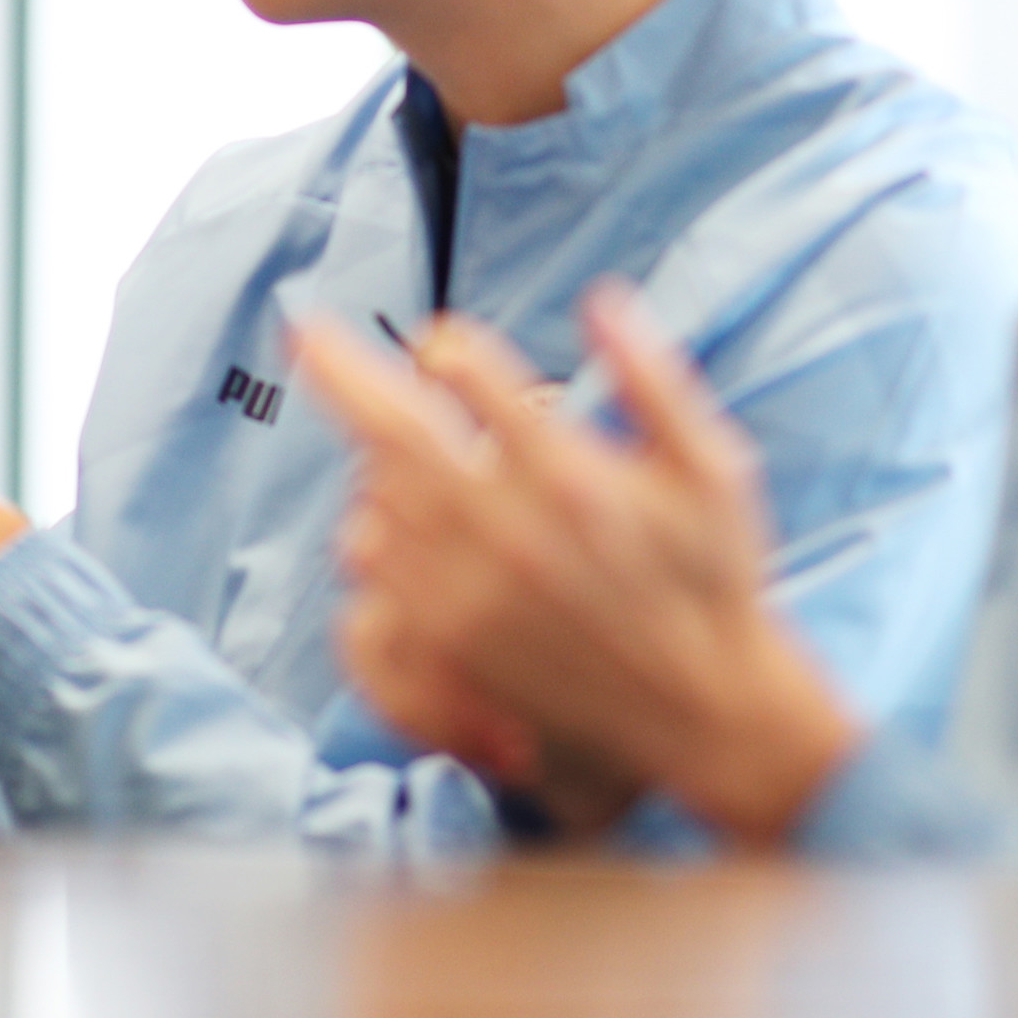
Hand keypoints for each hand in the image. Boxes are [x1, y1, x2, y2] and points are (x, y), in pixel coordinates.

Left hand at [296, 287, 859, 848]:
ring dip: (369, 459)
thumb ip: (655, 379)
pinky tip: (386, 521)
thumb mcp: (713, 470)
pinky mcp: (450, 647)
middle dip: (343, 371)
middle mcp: (508, 534)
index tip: (436, 340)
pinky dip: (372, 534)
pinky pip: (375, 577)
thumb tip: (602, 300)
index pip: (473, 378)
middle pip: (395, 431)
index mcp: (569, 477)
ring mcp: (469, 595)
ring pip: (377, 502)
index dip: (444, 347)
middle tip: (303, 328)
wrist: (705, 717)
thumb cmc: (714, 583)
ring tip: (384, 444)